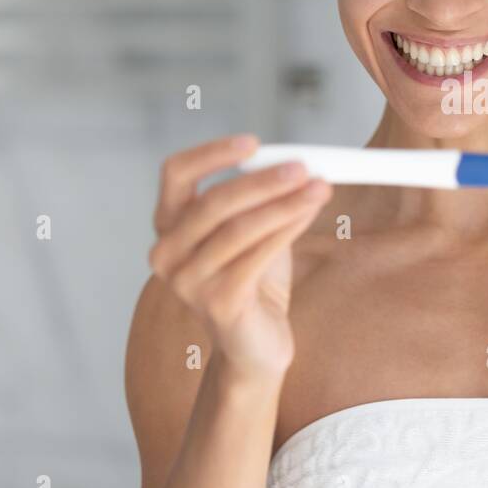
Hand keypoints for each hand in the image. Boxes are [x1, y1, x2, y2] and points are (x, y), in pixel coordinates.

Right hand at [147, 134, 331, 382]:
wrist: (257, 344)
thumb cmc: (254, 281)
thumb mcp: (252, 230)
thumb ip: (258, 198)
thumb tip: (294, 161)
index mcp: (169, 226)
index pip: (176, 173)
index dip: (212, 153)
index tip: (253, 143)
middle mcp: (168, 253)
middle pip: (213, 202)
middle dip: (263, 181)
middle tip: (302, 167)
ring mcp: (188, 282)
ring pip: (239, 229)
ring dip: (284, 204)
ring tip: (320, 187)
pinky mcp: (217, 303)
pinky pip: (258, 255)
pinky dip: (288, 228)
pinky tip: (310, 213)